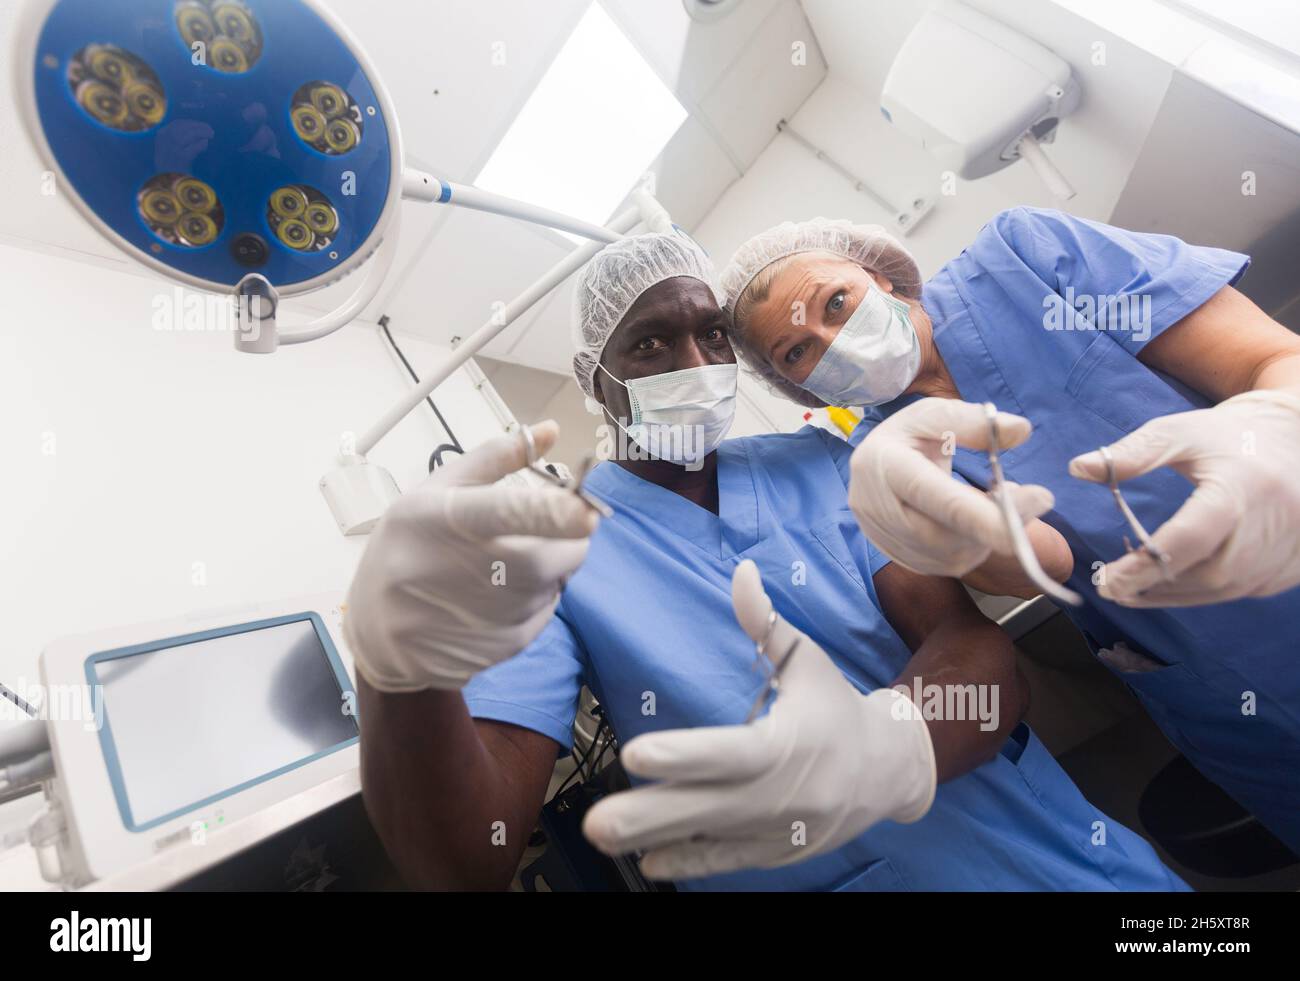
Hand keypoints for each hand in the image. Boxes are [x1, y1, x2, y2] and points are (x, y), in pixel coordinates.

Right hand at [344, 421, 598, 691]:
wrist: (380, 637)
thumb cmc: (405, 550)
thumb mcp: (432, 493)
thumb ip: (495, 458)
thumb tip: (553, 430)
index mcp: (451, 521)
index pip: (511, 514)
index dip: (554, 512)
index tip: (585, 510)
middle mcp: (474, 571)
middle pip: (560, 553)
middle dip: (567, 536)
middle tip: (536, 531)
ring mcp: (494, 615)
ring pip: (558, 580)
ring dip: (547, 567)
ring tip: (497, 566)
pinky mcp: (509, 645)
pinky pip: (546, 610)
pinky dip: (534, 598)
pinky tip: (493, 597)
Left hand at [581, 560, 935, 879]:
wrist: (888, 770)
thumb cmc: (835, 706)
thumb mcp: (807, 661)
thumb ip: (765, 623)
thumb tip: (741, 570)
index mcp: (790, 743)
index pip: (730, 753)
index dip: (683, 757)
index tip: (635, 754)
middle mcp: (782, 794)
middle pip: (709, 808)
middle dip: (650, 815)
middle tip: (595, 821)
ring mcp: (778, 830)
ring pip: (710, 839)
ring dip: (655, 840)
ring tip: (604, 837)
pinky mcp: (776, 852)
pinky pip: (727, 860)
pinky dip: (689, 862)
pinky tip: (647, 860)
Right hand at [847, 398, 1053, 575]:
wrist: (872, 468)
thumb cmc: (908, 437)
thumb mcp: (934, 415)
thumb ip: (975, 421)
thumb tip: (1020, 430)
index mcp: (886, 466)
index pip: (941, 500)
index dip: (991, 514)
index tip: (1041, 501)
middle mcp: (878, 509)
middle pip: (950, 536)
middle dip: (1000, 523)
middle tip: (1033, 499)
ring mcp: (886, 538)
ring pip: (952, 554)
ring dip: (988, 534)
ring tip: (997, 501)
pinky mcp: (899, 556)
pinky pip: (947, 563)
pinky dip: (973, 544)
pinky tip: (977, 520)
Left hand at [1069, 389, 1299, 605]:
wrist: (1296, 439)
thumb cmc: (1229, 435)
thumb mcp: (1179, 433)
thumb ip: (1131, 454)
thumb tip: (1078, 468)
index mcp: (1243, 487)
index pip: (1192, 536)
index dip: (1147, 564)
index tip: (1108, 580)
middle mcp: (1271, 525)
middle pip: (1207, 574)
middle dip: (1155, 585)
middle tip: (1111, 586)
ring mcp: (1284, 550)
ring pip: (1221, 590)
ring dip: (1172, 594)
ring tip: (1131, 586)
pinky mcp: (1288, 567)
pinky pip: (1238, 590)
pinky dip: (1198, 592)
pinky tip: (1168, 583)